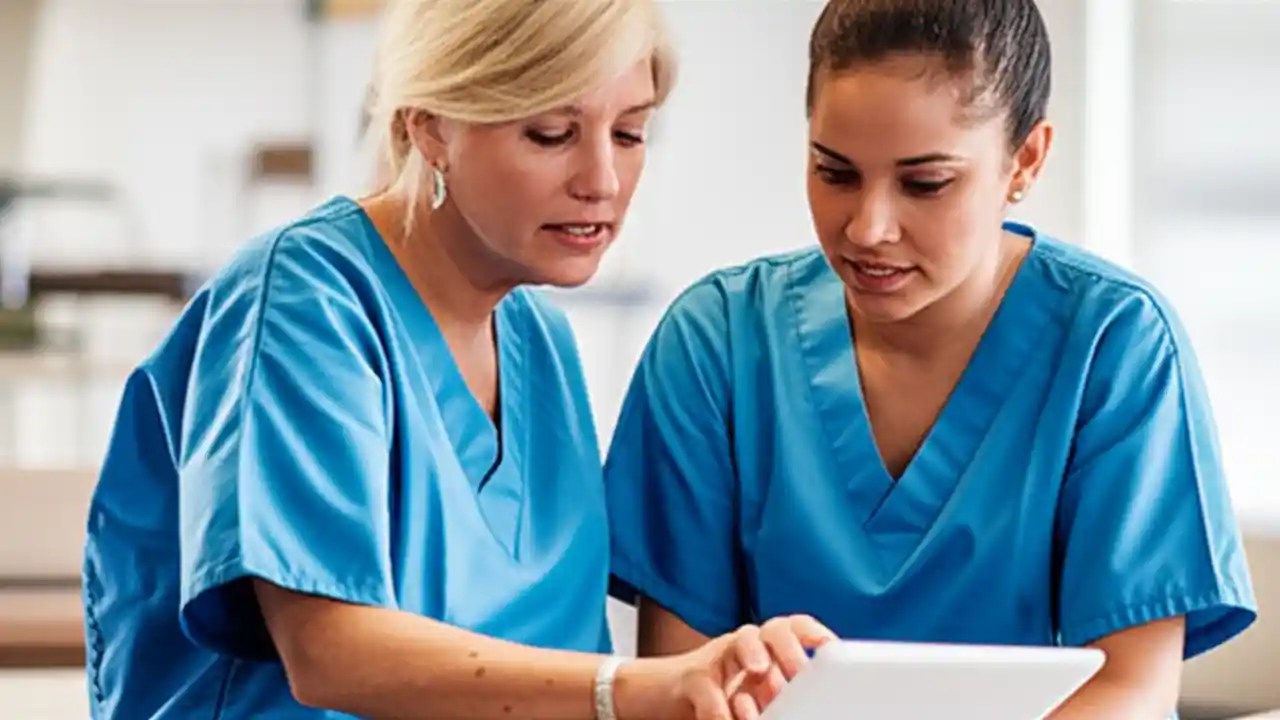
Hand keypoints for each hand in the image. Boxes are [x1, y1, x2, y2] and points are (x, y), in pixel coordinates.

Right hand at [617, 615, 836, 719]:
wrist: (653, 699)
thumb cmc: (711, 699)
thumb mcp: (751, 699)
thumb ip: (775, 699)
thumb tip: (807, 707)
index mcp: (766, 653)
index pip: (794, 630)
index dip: (813, 634)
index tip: (831, 646)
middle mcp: (743, 648)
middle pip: (773, 629)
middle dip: (788, 644)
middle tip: (799, 669)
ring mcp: (716, 659)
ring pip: (742, 639)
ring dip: (754, 651)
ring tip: (759, 669)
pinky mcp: (689, 679)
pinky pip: (706, 685)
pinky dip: (718, 706)